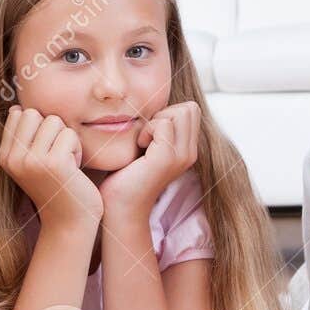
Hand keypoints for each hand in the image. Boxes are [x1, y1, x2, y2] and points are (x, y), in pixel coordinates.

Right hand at [0, 105, 102, 227]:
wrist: (69, 223)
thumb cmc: (56, 188)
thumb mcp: (31, 162)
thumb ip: (23, 137)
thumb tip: (17, 108)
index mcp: (4, 156)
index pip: (18, 113)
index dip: (38, 126)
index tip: (44, 150)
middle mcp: (13, 158)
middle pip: (33, 112)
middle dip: (51, 129)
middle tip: (57, 155)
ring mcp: (32, 161)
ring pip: (54, 120)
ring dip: (66, 138)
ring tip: (65, 162)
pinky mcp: (54, 163)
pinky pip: (69, 134)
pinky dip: (77, 148)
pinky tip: (74, 169)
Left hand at [97, 102, 200, 219]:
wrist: (119, 206)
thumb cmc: (125, 175)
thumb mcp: (147, 146)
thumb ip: (157, 128)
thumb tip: (153, 103)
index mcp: (187, 150)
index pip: (190, 109)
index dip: (168, 113)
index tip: (150, 134)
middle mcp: (190, 153)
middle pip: (189, 108)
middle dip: (164, 114)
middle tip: (147, 136)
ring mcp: (181, 156)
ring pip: (179, 112)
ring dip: (155, 121)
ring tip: (143, 143)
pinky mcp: (167, 158)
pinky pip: (163, 123)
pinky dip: (147, 129)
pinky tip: (139, 148)